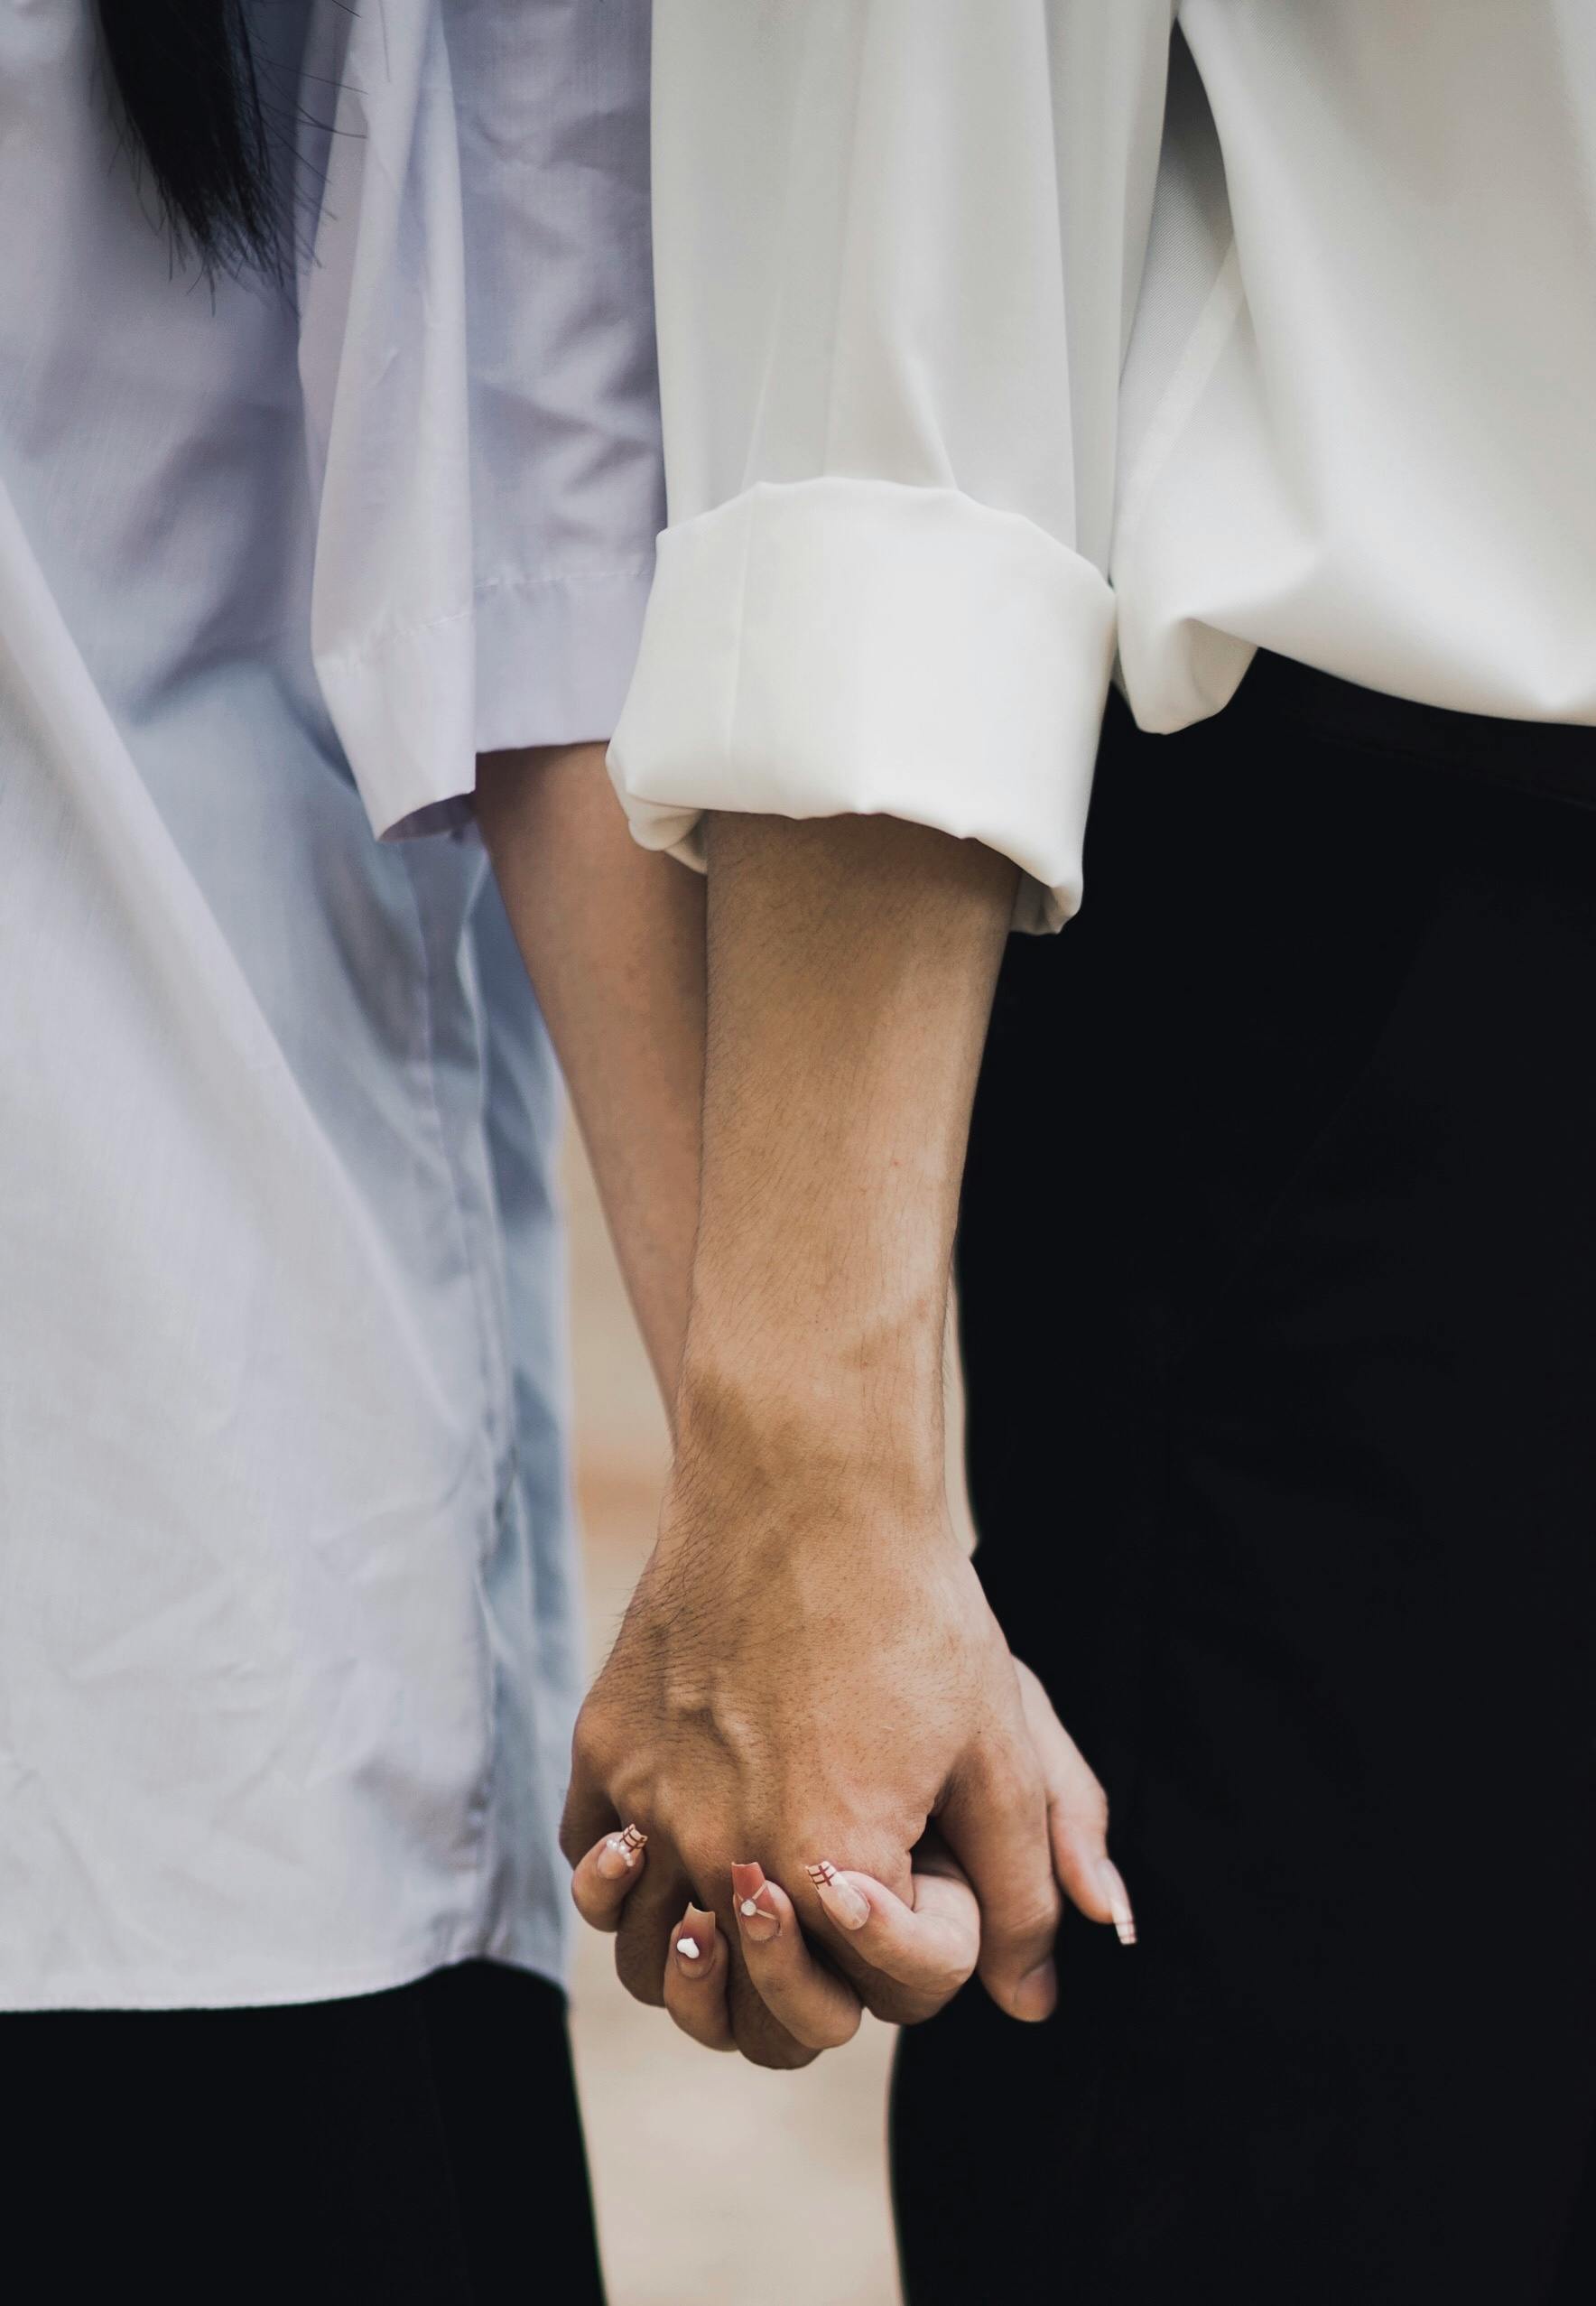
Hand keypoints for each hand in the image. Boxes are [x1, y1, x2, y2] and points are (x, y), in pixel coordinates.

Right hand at [568, 1659, 1135, 2064]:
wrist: (804, 1482)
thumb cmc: (915, 1610)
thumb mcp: (1000, 1748)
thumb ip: (1024, 1887)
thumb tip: (1033, 2000)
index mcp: (828, 1867)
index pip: (873, 2001)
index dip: (923, 1955)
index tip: (927, 1869)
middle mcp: (722, 1851)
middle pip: (746, 2024)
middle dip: (806, 2005)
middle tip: (835, 1934)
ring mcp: (649, 1803)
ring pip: (649, 1963)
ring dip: (701, 1968)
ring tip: (746, 1914)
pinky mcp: (603, 1748)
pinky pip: (594, 1866)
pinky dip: (629, 1882)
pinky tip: (682, 1839)